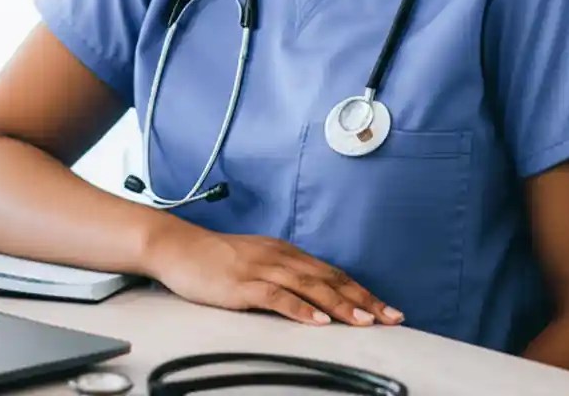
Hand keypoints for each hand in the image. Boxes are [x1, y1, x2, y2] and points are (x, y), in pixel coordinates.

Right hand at [142, 221, 403, 326]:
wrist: (177, 246)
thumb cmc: (213, 258)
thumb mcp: (256, 261)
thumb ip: (282, 275)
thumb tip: (310, 295)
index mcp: (286, 253)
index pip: (333, 274)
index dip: (361, 291)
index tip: (386, 310)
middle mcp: (280, 258)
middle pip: (330, 280)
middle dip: (363, 300)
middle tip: (391, 318)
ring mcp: (262, 269)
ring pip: (310, 287)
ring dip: (340, 305)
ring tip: (364, 322)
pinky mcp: (243, 284)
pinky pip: (277, 296)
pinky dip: (300, 309)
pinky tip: (318, 321)